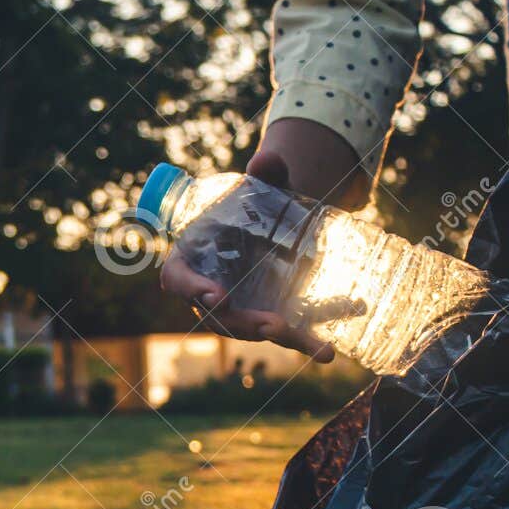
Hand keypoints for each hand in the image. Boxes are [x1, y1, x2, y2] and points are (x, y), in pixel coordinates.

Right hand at [159, 117, 367, 363]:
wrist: (277, 219)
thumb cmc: (252, 204)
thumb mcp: (257, 187)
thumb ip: (263, 173)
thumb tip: (268, 160)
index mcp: (192, 259)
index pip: (179, 279)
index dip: (193, 290)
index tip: (218, 296)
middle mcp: (211, 291)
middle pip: (220, 317)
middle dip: (246, 324)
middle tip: (273, 325)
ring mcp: (240, 308)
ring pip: (255, 329)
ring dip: (284, 339)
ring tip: (317, 347)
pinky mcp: (270, 314)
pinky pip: (288, 330)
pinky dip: (310, 339)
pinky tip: (330, 349)